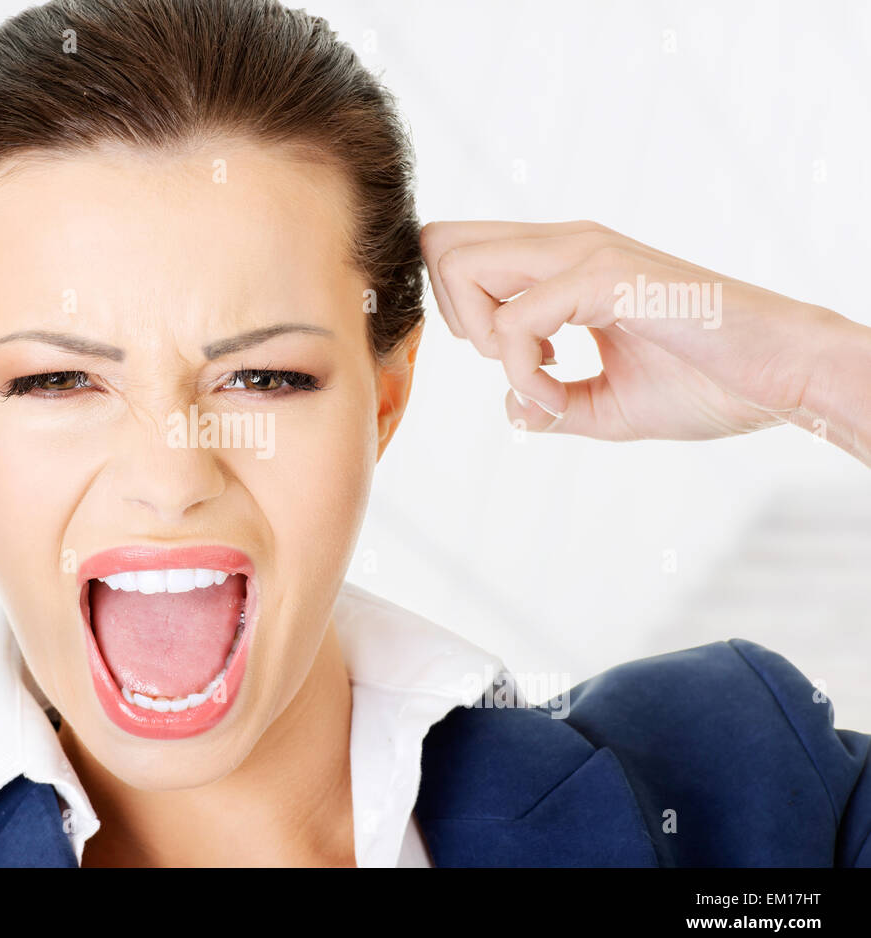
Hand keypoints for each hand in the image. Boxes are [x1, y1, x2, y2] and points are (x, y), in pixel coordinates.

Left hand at [420, 220, 856, 441]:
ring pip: (461, 261)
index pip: (459, 249)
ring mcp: (583, 252)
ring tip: (537, 376)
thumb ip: (550, 402)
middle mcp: (565, 242)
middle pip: (441, 242)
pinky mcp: (603, 277)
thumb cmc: (709, 381)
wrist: (783, 376)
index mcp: (563, 259)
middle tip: (506, 361)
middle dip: (450, 315)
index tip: (505, 359)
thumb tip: (510, 409)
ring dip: (481, 336)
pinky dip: (520, 369)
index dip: (456, 311)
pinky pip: (513, 319)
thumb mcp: (607, 403)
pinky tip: (556, 392)